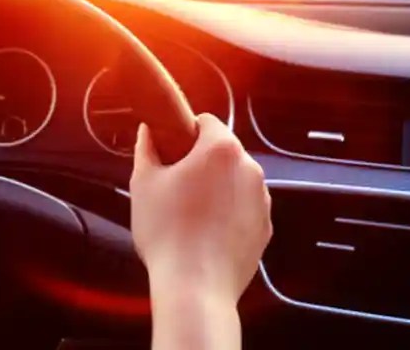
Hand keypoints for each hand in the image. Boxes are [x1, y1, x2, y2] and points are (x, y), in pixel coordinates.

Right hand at [130, 113, 271, 302]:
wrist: (195, 287)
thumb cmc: (167, 233)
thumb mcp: (144, 184)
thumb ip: (146, 149)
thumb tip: (147, 131)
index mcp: (222, 149)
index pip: (206, 121)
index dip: (185, 132)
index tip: (171, 151)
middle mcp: (250, 168)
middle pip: (223, 152)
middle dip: (201, 163)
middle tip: (174, 185)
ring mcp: (262, 200)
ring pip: (235, 181)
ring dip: (217, 188)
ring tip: (189, 215)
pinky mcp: (265, 228)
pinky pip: (244, 209)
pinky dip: (229, 214)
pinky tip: (206, 233)